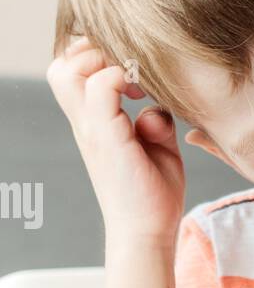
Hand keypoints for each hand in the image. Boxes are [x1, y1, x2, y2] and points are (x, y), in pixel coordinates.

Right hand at [46, 36, 185, 244]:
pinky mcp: (108, 137)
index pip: (72, 72)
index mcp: (93, 123)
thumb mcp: (159, 147)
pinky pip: (102, 86)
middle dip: (94, 53)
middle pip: (61, 65)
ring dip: (104, 62)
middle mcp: (86, 124)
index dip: (97, 58)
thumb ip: (155, 120)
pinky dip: (122, 78)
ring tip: (134, 82)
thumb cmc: (154, 195)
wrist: (148, 234)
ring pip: (70, 70)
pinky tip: (143, 96)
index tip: (134, 73)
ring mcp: (93, 130)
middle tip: (130, 71)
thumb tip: (155, 105)